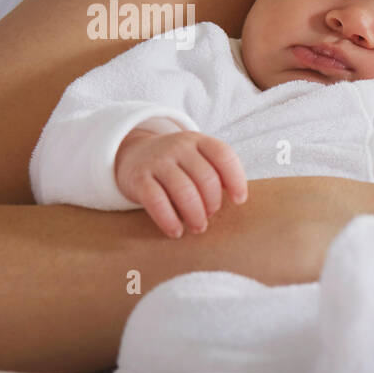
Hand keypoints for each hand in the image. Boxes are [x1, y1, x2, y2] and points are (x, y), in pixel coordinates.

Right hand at [115, 129, 247, 237]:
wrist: (134, 155)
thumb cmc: (177, 165)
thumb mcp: (198, 158)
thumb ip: (217, 172)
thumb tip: (237, 198)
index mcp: (198, 141)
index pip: (224, 155)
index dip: (236, 180)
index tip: (239, 201)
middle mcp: (178, 147)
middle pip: (206, 178)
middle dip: (213, 203)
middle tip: (210, 216)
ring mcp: (157, 161)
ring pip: (184, 190)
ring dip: (195, 214)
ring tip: (198, 227)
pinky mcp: (138, 178)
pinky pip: (156, 201)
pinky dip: (169, 220)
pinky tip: (176, 231)